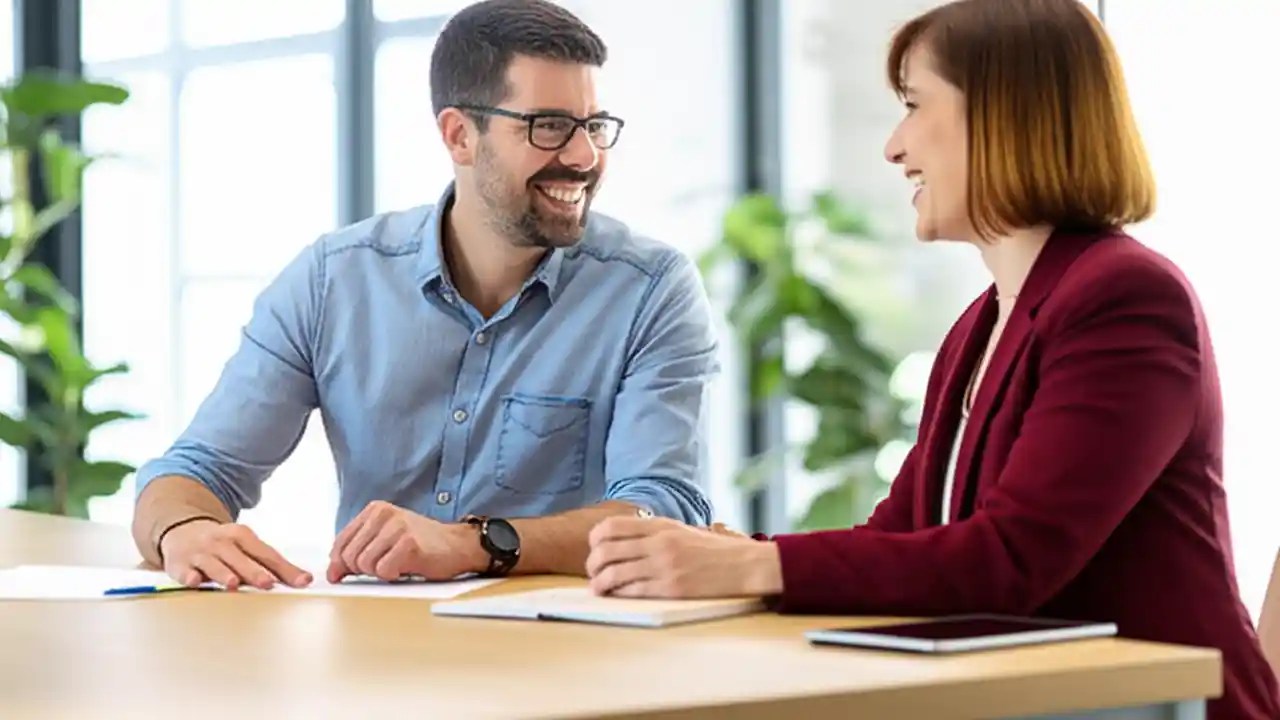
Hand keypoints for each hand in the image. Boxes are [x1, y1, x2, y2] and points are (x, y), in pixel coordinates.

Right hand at [160, 520, 311, 590]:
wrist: (181, 531)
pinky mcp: (179, 564)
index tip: (302, 581)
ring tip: (232, 584)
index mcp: (242, 536)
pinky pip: (184, 571)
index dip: (284, 568)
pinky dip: (189, 576)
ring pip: (213, 564)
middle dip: (254, 571)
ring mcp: (200, 553)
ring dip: (223, 573)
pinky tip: (194, 582)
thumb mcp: (245, 547)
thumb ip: (269, 564)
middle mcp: (222, 542)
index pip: (267, 553)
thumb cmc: (223, 545)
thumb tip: (303, 579)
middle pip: (240, 558)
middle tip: (267, 583)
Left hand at [327, 501, 486, 582]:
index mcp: (375, 510)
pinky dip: (392, 575)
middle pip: (349, 555)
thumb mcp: (385, 539)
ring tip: (395, 565)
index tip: (341, 574)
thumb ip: (359, 550)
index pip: (340, 541)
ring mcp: (397, 527)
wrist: (458, 545)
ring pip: (364, 564)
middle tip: (380, 568)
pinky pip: (384, 570)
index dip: (338, 563)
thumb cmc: (422, 544)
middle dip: (360, 570)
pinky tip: (404, 568)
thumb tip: (333, 573)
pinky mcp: (409, 543)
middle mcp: (384, 514)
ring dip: (378, 573)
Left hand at [585, 517, 782, 598]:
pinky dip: (618, 594)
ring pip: (614, 573)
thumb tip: (624, 539)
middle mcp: (658, 543)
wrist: (743, 564)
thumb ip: (654, 532)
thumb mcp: (681, 530)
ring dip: (599, 583)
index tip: (595, 548)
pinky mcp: (670, 588)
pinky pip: (632, 591)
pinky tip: (616, 596)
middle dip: (593, 564)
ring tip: (599, 588)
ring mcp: (663, 566)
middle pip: (606, 550)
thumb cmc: (713, 549)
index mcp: (660, 526)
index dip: (595, 538)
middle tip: (593, 572)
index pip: (611, 526)